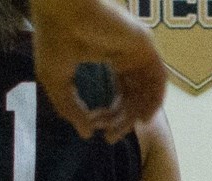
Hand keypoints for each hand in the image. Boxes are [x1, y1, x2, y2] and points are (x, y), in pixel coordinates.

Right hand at [31, 0, 166, 140]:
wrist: (58, 8)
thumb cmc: (52, 37)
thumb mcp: (57, 81)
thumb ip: (71, 109)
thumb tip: (86, 135)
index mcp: (110, 57)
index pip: (120, 94)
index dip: (110, 116)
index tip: (95, 129)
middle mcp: (128, 55)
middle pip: (134, 97)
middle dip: (121, 120)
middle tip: (109, 137)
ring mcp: (139, 50)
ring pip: (146, 91)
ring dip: (134, 115)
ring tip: (118, 130)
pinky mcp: (146, 44)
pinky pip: (158, 78)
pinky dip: (154, 99)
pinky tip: (142, 117)